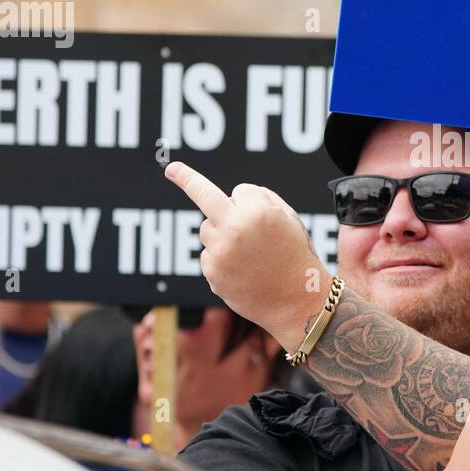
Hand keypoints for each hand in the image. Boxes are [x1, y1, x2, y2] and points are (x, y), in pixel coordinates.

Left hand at [164, 161, 328, 349]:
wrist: (297, 301)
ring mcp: (220, 252)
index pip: (241, 190)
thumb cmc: (295, 256)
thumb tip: (230, 195)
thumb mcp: (290, 220)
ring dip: (221, 233)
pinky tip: (242, 270)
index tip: (241, 196)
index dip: (254, 202)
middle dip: (187, 179)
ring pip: (206, 228)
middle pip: (205, 196)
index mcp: (258, 212)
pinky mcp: (212, 273)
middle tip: (172, 169)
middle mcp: (235, 228)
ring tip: (248, 254)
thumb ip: (262, 200)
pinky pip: (208, 254)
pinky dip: (220, 258)